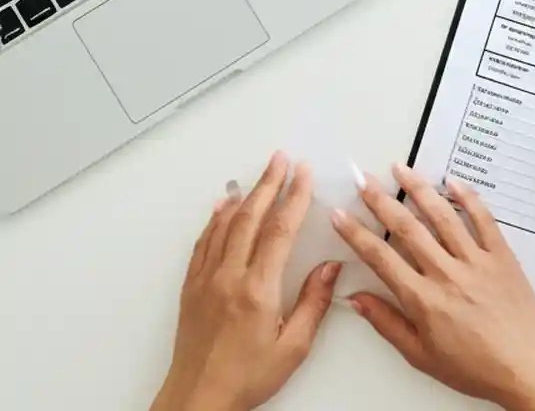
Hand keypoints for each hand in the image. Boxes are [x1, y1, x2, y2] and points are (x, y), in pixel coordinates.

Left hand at [152, 153, 341, 410]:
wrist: (198, 398)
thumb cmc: (245, 378)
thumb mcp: (293, 347)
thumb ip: (313, 303)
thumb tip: (329, 269)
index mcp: (257, 290)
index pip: (280, 230)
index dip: (294, 197)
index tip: (304, 175)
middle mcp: (228, 278)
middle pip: (250, 217)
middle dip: (269, 183)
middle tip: (281, 160)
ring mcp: (206, 280)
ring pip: (225, 225)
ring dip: (244, 196)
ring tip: (258, 176)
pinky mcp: (192, 288)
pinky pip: (204, 242)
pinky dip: (215, 220)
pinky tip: (221, 208)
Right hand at [332, 164, 534, 410]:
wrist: (526, 367)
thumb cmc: (475, 367)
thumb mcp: (421, 355)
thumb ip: (387, 323)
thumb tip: (356, 299)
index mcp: (423, 300)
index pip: (380, 258)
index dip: (355, 234)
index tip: (339, 215)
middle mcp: (447, 274)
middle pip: (407, 228)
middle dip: (380, 201)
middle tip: (363, 180)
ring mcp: (477, 261)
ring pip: (442, 216)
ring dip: (419, 189)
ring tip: (401, 169)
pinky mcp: (502, 256)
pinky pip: (483, 220)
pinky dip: (468, 198)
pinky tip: (452, 182)